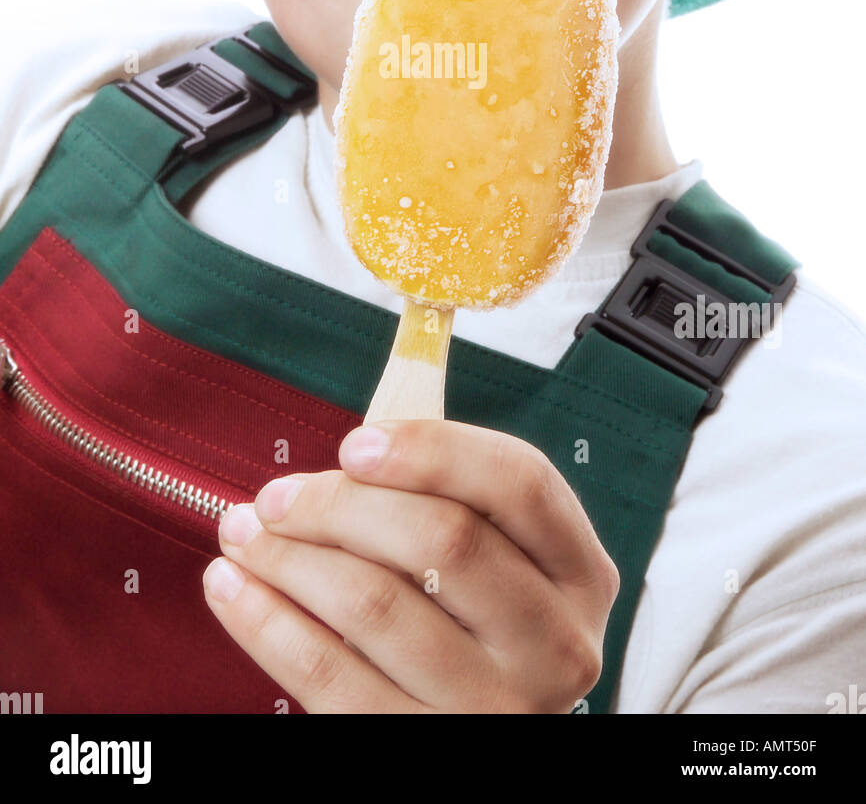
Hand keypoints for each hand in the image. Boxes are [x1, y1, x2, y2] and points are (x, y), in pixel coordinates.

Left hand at [203, 419, 619, 713]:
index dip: (433, 450)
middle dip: (339, 505)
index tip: (355, 443)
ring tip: (243, 532)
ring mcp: (496, 707)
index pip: (519, 482)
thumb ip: (447, 472)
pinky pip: (331, 679)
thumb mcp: (491, 545)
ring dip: (289, 559)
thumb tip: (406, 358)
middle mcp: (555, 643)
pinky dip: (267, 624)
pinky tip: (232, 587)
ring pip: (376, 606)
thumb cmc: (472, 610)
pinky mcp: (425, 748)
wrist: (479, 723)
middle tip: (276, 496)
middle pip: (442, 540)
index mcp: (578, 572)